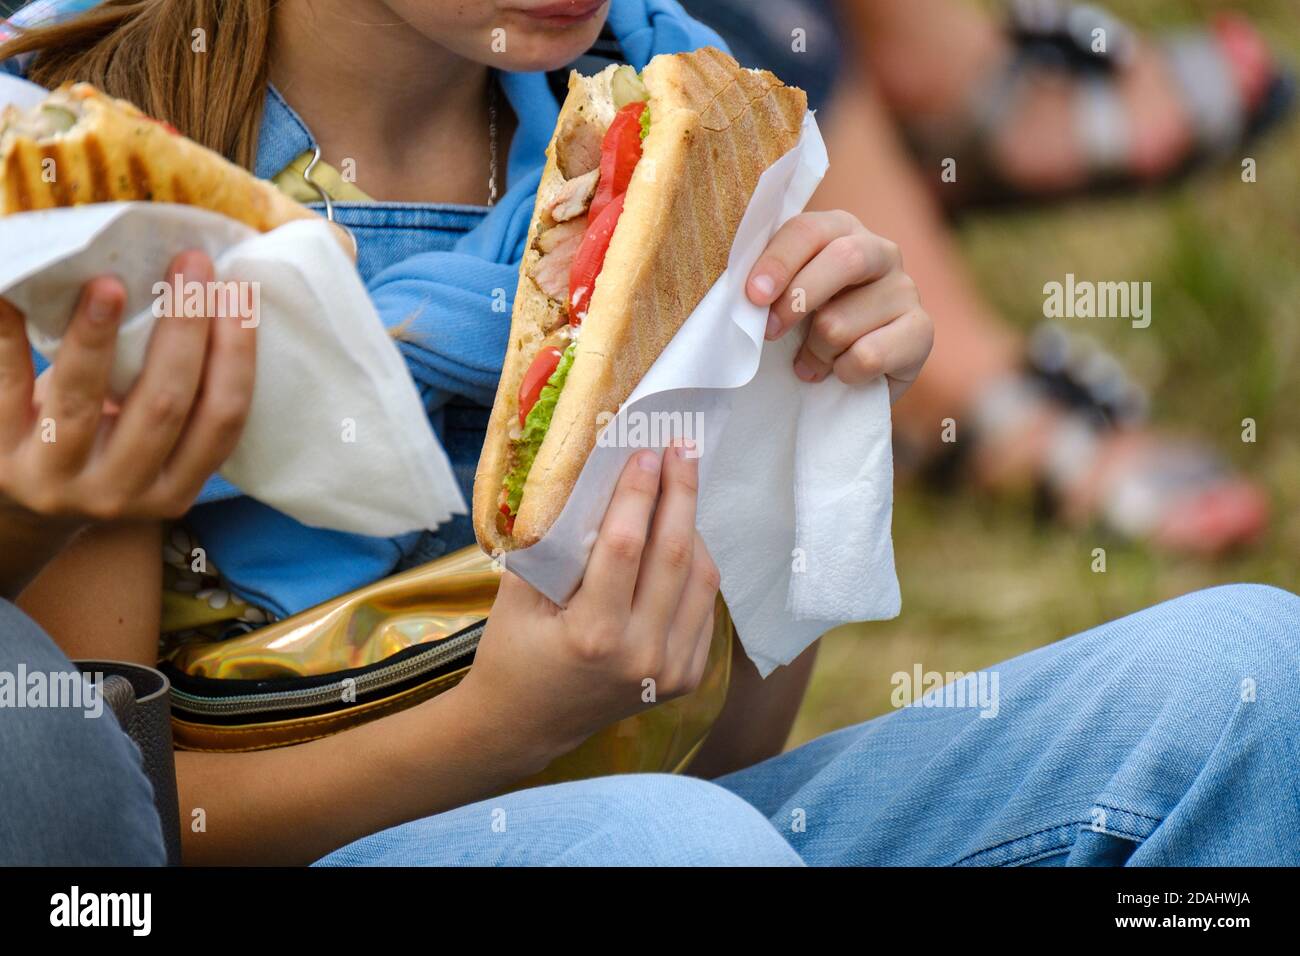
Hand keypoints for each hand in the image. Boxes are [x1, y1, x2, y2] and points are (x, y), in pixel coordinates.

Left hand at [0, 250, 255, 526]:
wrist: (17, 513)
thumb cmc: (98, 451)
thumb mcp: (146, 445)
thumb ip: (173, 396)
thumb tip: (200, 294)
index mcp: (174, 488)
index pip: (223, 419)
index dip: (236, 355)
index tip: (239, 294)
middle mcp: (122, 493)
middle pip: (164, 406)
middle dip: (184, 329)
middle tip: (191, 265)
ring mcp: (57, 479)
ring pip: (84, 402)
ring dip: (100, 337)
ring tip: (110, 283)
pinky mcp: (0, 458)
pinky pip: (6, 387)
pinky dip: (10, 335)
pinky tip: (14, 293)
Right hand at [457, 443, 719, 766]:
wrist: (525, 725)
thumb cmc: (513, 653)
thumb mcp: (520, 595)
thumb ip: (556, 544)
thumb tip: (594, 478)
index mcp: (593, 637)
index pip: (627, 547)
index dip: (639, 493)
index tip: (645, 452)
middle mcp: (641, 656)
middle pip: (675, 556)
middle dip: (680, 492)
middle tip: (681, 449)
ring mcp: (670, 671)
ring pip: (702, 579)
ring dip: (693, 526)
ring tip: (679, 486)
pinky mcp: (686, 677)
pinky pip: (704, 606)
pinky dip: (696, 566)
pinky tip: (680, 536)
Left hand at [747, 210, 932, 400]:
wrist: (852, 378)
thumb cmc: (807, 329)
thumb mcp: (784, 300)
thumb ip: (770, 286)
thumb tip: (749, 296)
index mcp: (841, 230)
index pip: (809, 230)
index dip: (779, 262)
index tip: (753, 296)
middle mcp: (881, 251)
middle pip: (845, 259)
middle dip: (798, 299)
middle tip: (771, 332)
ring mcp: (906, 290)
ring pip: (844, 321)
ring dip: (815, 352)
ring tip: (812, 362)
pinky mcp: (922, 331)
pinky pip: (869, 356)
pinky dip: (844, 373)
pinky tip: (843, 373)